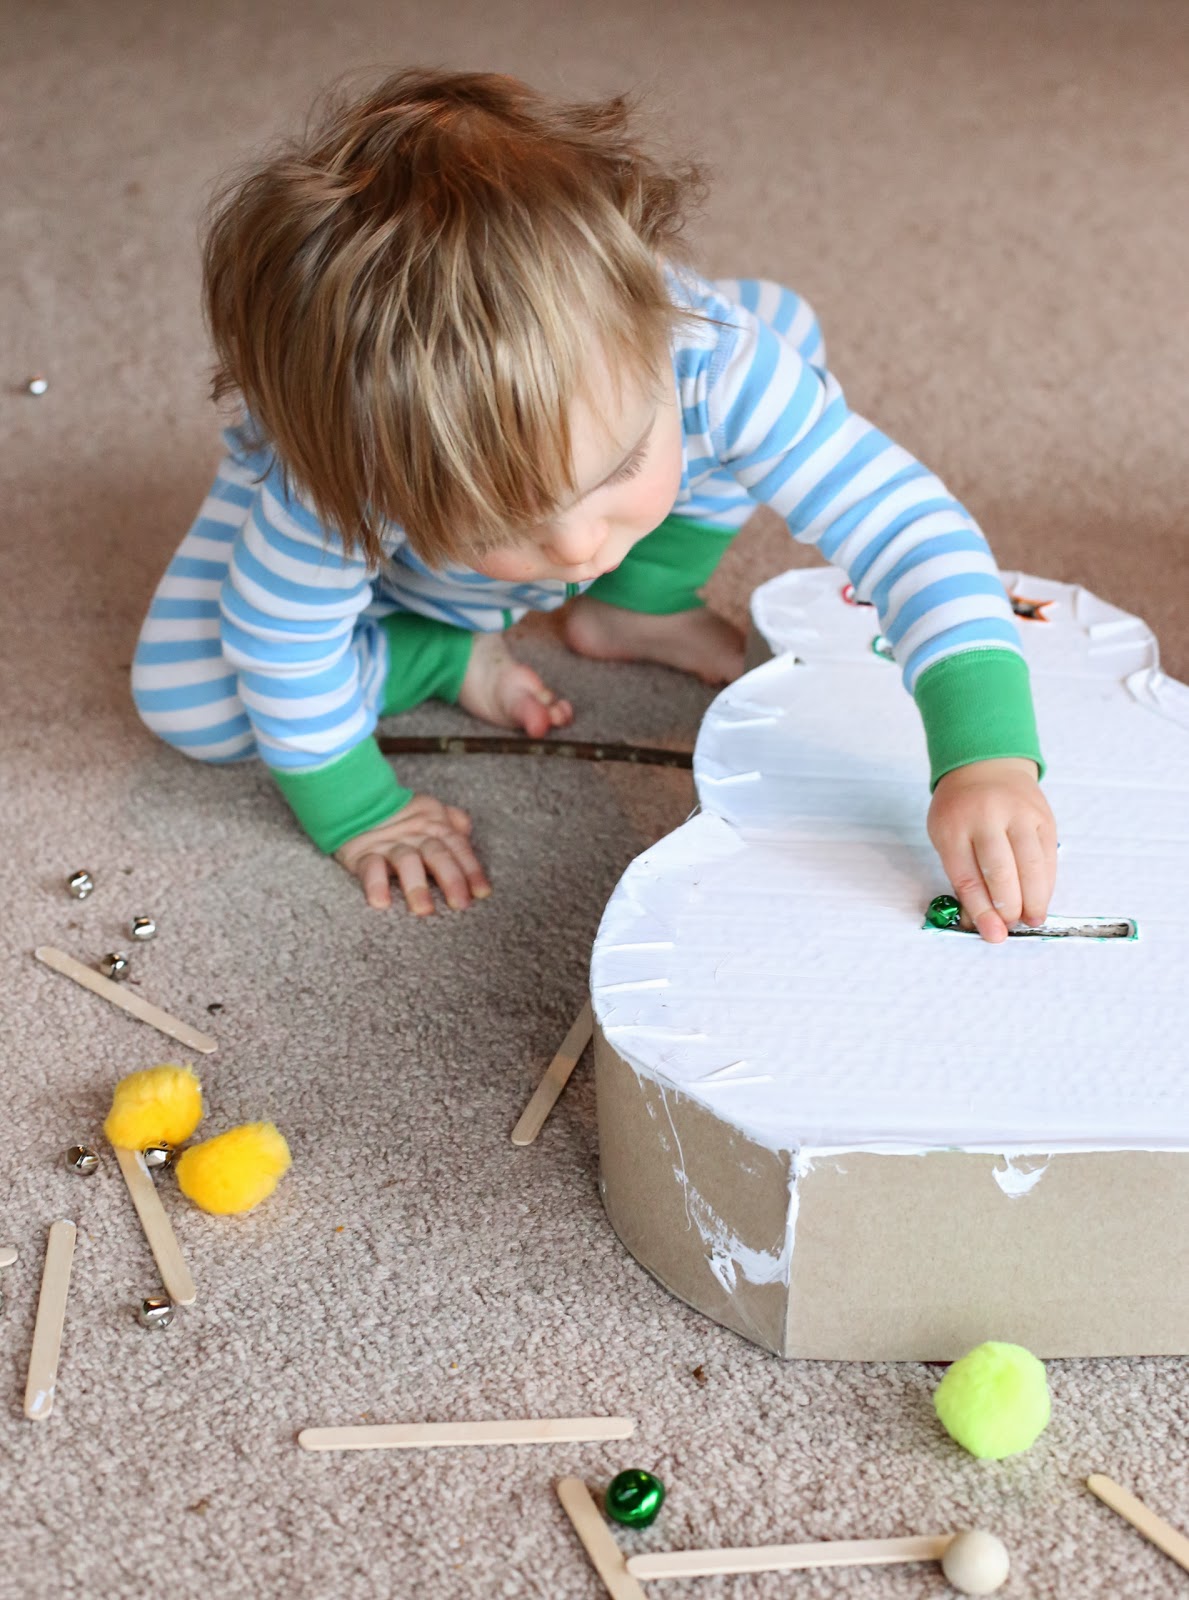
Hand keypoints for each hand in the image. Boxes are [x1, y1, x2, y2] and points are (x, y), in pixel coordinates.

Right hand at [334, 794, 490, 914]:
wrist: (355, 800)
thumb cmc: (401, 816)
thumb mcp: (429, 812)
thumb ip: (452, 822)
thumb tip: (467, 831)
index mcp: (435, 825)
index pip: (458, 847)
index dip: (471, 869)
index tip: (481, 893)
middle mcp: (415, 835)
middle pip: (437, 854)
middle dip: (451, 879)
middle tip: (459, 904)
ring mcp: (389, 844)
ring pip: (406, 862)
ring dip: (416, 886)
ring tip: (423, 910)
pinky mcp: (362, 854)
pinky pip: (370, 868)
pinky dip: (375, 884)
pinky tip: (381, 902)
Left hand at [927, 758, 1056, 943]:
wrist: (986, 766)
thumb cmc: (960, 810)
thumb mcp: (946, 836)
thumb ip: (962, 876)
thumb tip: (981, 921)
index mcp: (953, 826)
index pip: (968, 877)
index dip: (981, 910)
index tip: (991, 933)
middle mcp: (987, 817)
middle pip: (1002, 872)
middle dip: (1009, 907)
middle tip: (1011, 926)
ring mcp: (1019, 814)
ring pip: (1031, 865)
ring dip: (1034, 899)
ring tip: (1032, 919)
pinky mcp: (1044, 817)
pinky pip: (1048, 856)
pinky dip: (1047, 883)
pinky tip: (1042, 898)